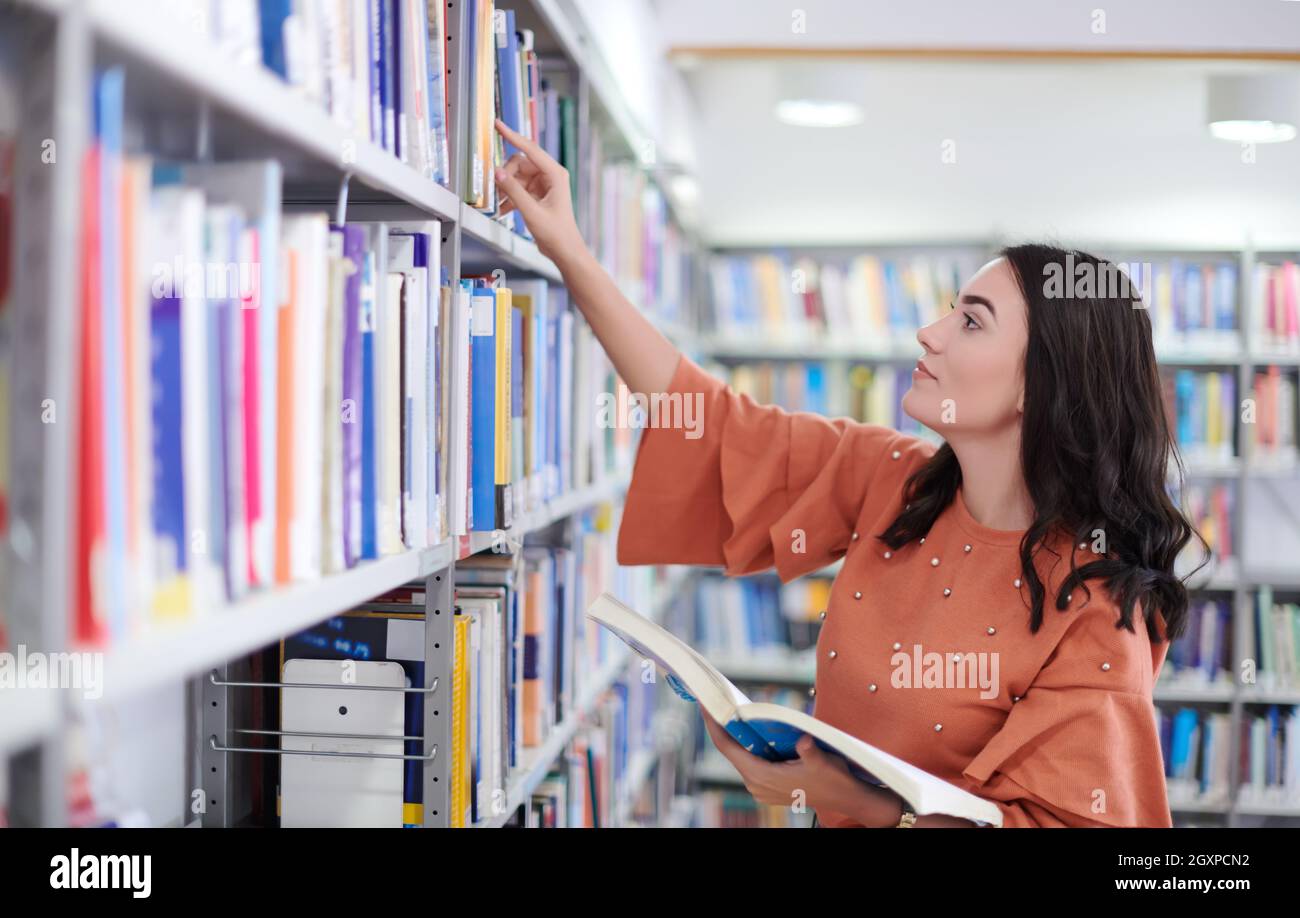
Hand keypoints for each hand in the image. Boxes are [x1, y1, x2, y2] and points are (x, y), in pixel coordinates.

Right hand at [492, 118, 586, 265]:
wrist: (565, 251)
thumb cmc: (556, 233)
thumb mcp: (531, 212)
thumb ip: (513, 191)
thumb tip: (497, 172)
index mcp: (555, 174)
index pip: (530, 149)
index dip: (512, 135)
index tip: (498, 124)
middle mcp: (549, 176)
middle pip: (519, 164)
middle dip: (506, 177)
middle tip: (498, 192)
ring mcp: (543, 185)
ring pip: (516, 177)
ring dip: (506, 190)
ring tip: (501, 205)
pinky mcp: (537, 194)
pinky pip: (518, 188)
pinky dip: (510, 198)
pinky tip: (504, 211)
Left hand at [700, 711, 905, 826]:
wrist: (846, 797)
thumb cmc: (834, 779)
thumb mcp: (823, 761)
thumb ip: (810, 751)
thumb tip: (803, 740)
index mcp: (762, 777)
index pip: (727, 749)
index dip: (713, 726)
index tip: (704, 706)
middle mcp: (756, 785)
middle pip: (731, 751)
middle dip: (723, 726)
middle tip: (715, 701)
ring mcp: (761, 788)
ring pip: (741, 756)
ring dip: (736, 736)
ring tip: (730, 711)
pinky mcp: (768, 787)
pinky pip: (751, 762)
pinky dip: (748, 745)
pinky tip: (750, 730)